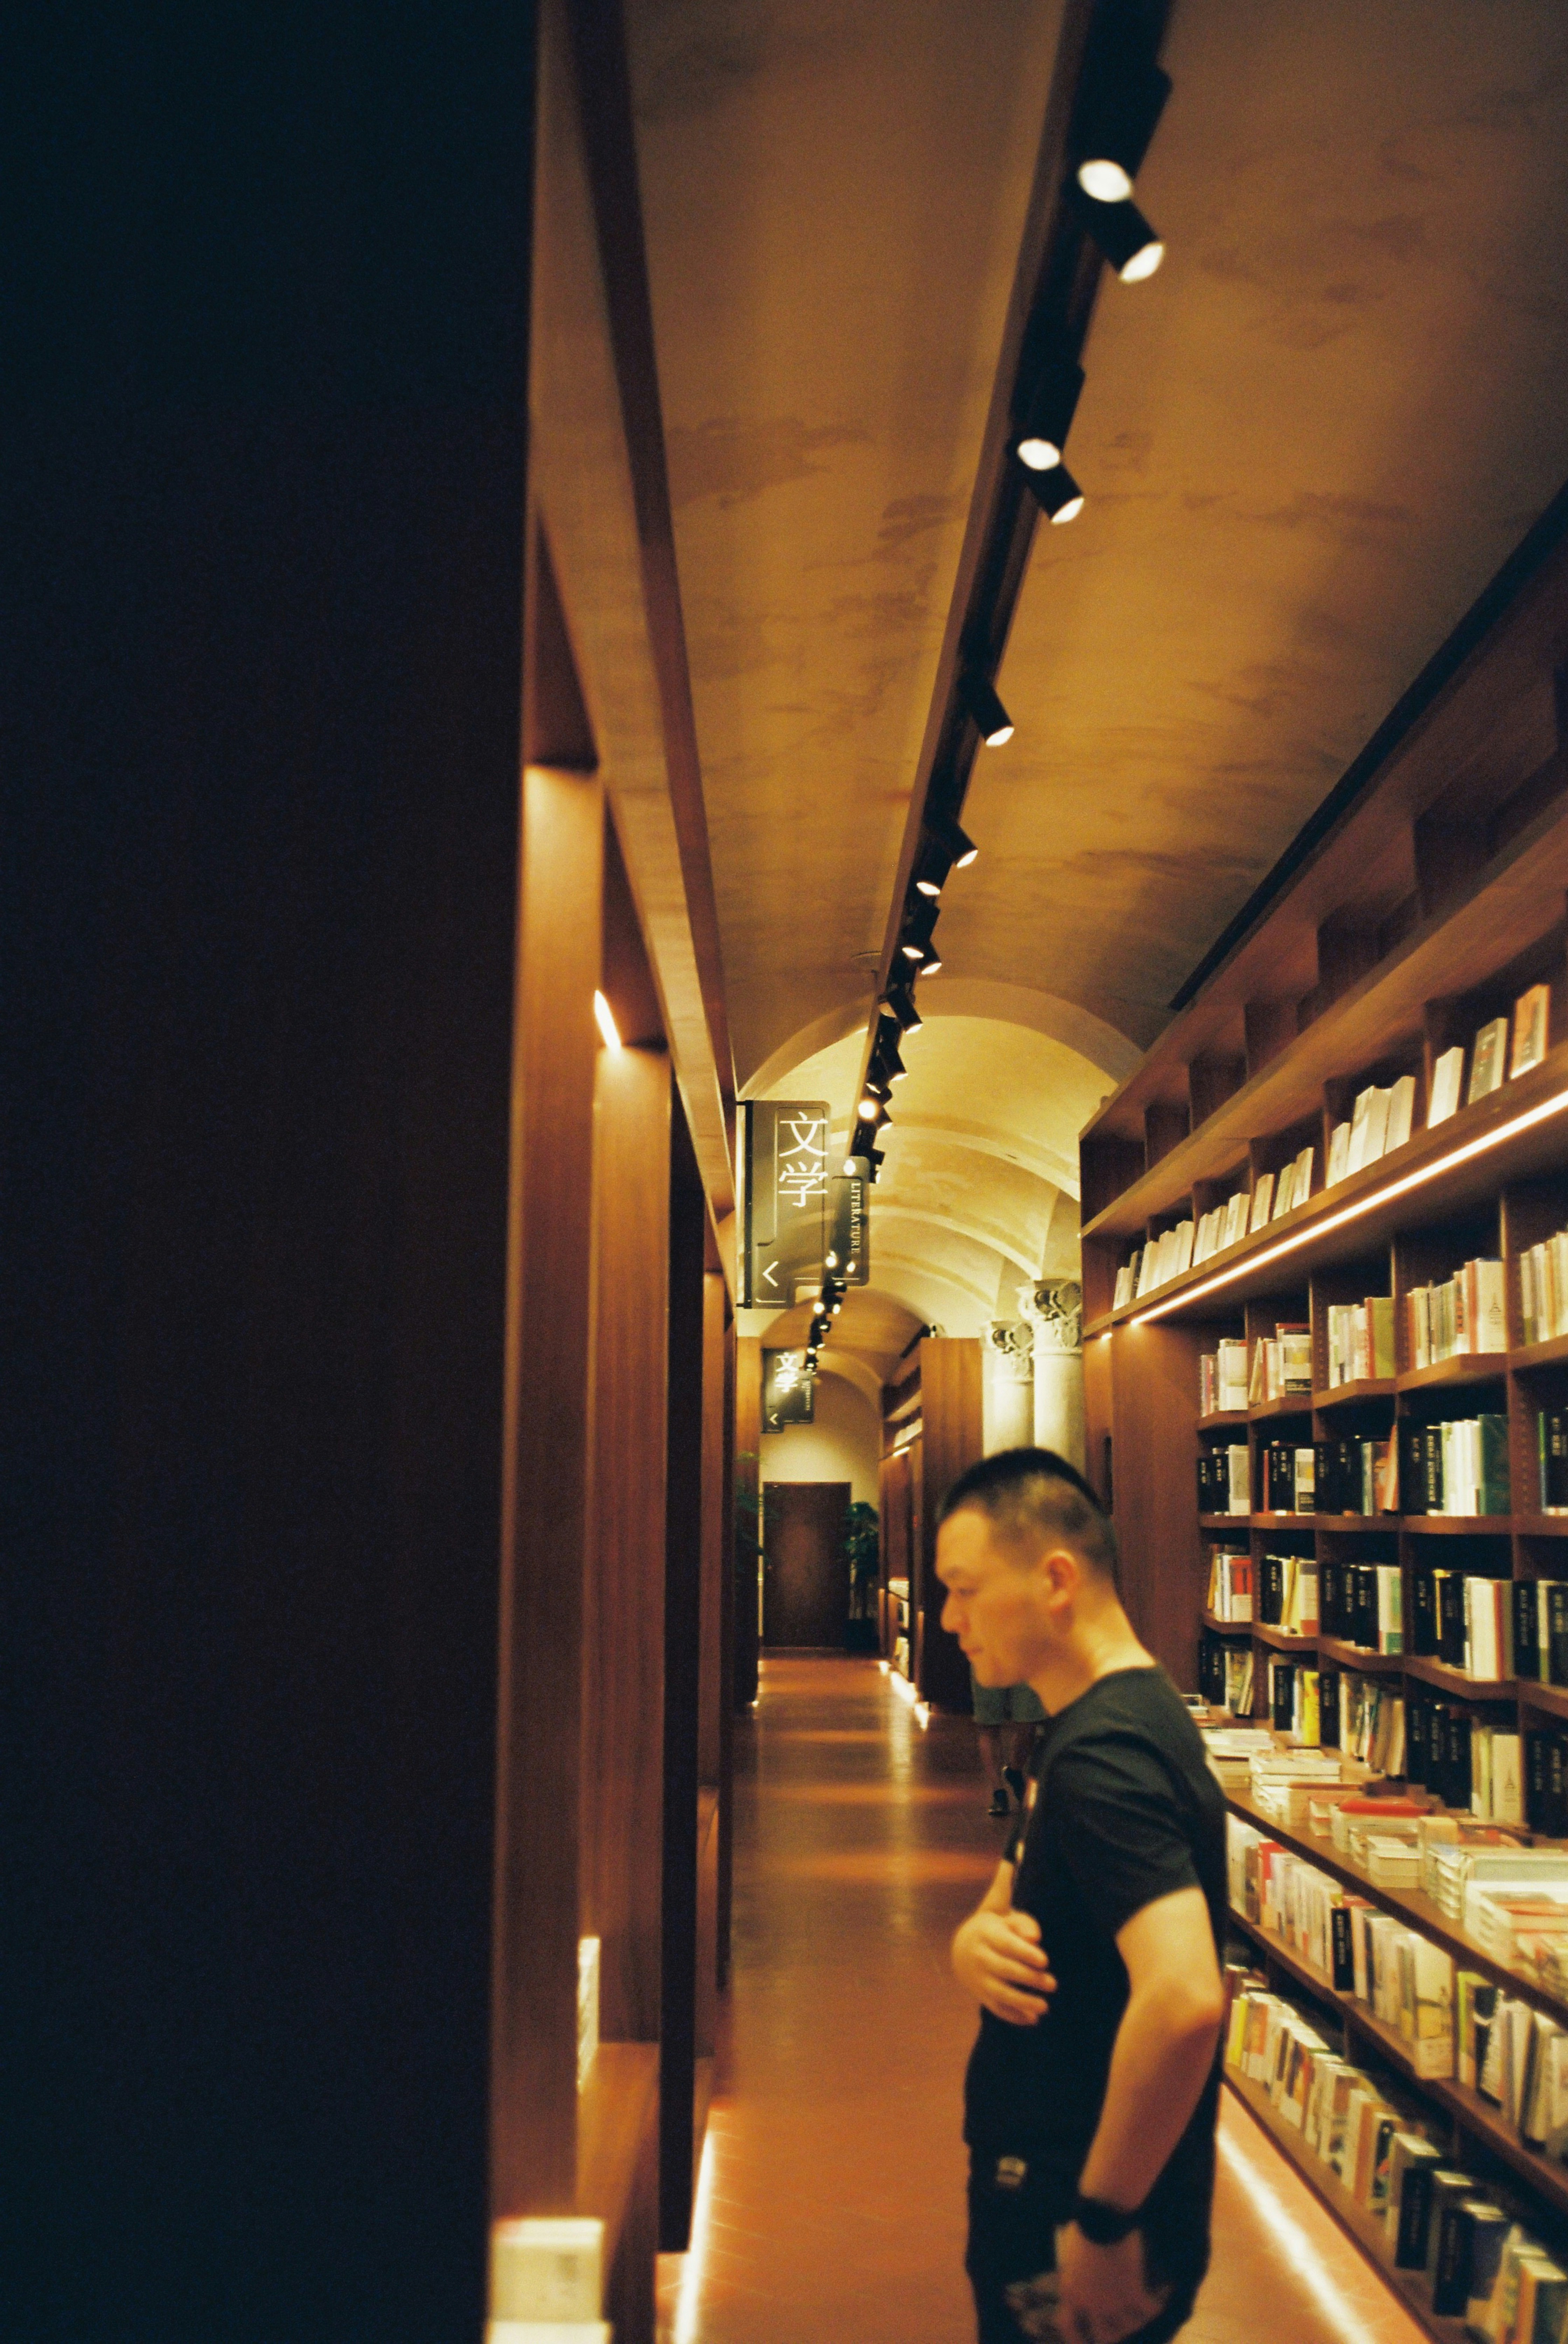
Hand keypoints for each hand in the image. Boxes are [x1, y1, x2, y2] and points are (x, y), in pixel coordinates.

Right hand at [951, 1907, 1054, 2022]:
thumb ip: (1022, 1923)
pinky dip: (1014, 2016)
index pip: (1006, 1944)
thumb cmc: (996, 1929)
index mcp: (987, 1933)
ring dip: (1023, 2002)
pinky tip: (1033, 2019)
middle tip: (1053, 1984)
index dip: (1025, 1953)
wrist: (962, 1947)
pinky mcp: (982, 1995)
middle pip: (1005, 1969)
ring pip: (1000, 1993)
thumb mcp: (1005, 1918)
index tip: (1045, 1962)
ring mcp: (979, 1978)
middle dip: (1029, 1978)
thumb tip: (1035, 1937)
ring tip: (1045, 2007)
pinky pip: (997, 2008)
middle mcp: (980, 1957)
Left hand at [1053, 2223, 1167, 2343]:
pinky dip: (1159, 2301)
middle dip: (1117, 2334)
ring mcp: (1110, 2302)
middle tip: (1127, 2324)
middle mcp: (1088, 2303)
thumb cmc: (1086, 2224)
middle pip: (1104, 2337)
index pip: (1067, 2326)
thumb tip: (1087, 2283)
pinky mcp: (1132, 2293)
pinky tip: (1166, 2289)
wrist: (1102, 2214)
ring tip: (1149, 2303)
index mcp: (1069, 2291)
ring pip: (1130, 2327)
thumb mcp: (1073, 2253)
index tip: (1087, 2341)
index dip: (1077, 2339)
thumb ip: (1078, 2274)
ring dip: (1140, 2316)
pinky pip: (1149, 2310)